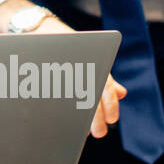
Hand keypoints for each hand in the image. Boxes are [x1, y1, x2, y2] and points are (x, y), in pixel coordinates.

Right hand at [31, 17, 125, 138]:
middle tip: (99, 133)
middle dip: (97, 119)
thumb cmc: (68, 48)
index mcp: (93, 62)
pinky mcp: (47, 71)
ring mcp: (65, 69)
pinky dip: (60, 106)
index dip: (111, 106)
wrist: (40, 30)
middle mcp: (81, 66)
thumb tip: (122, 94)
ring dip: (80, 117)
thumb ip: (106, 79)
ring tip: (81, 130)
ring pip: (75, 97)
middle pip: (92, 97)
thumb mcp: (90, 60)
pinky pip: (55, 92)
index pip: (106, 87)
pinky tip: (61, 116)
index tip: (111, 121)